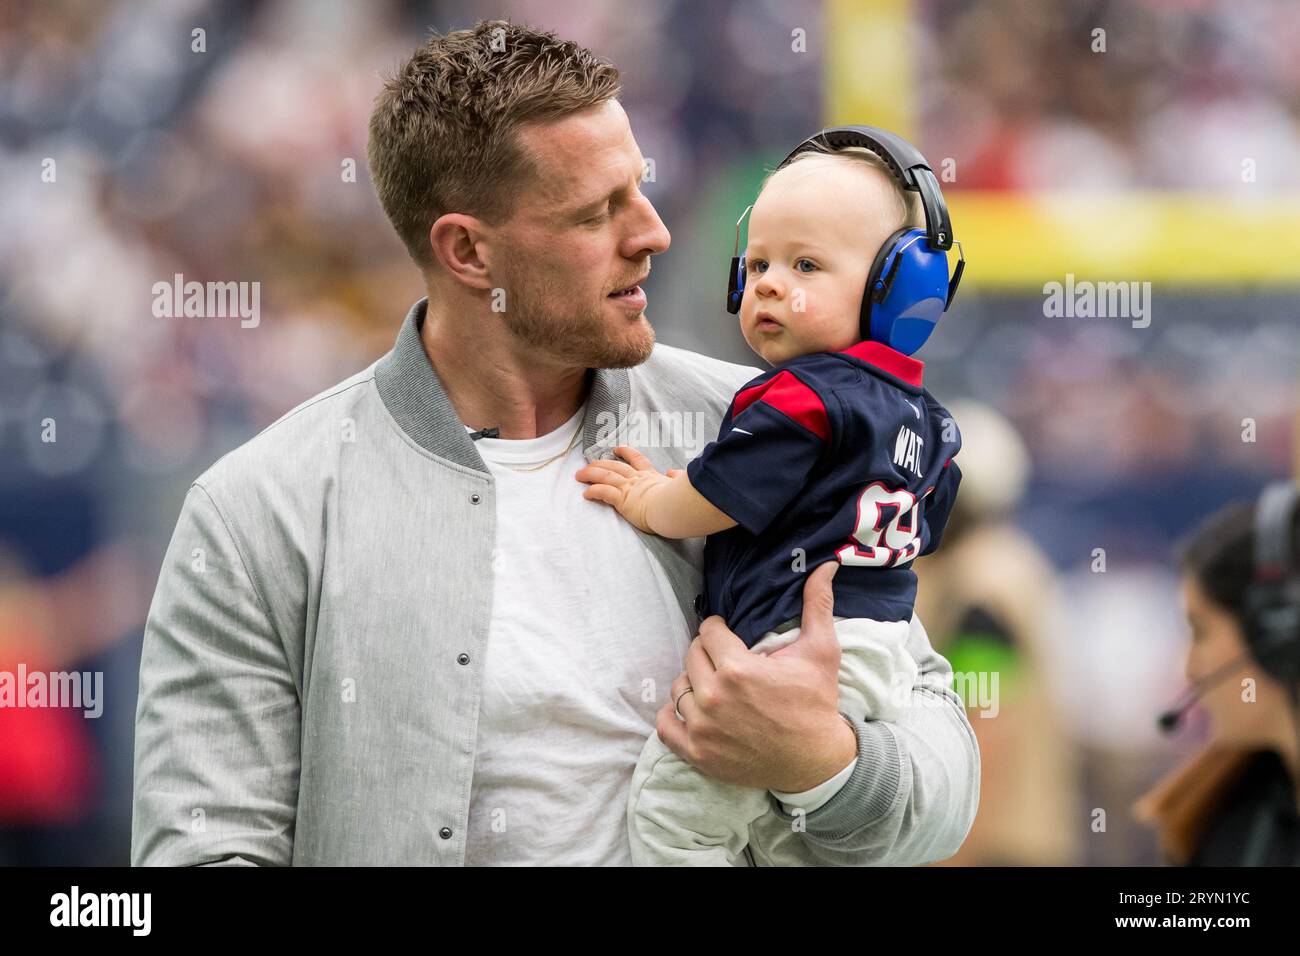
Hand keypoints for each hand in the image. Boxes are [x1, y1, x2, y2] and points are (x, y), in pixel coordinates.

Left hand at [575, 445, 680, 533]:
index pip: (637, 459)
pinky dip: (593, 491)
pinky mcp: (623, 500)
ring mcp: (629, 488)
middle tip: (590, 463)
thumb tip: (673, 472)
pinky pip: (603, 492)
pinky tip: (585, 493)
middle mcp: (637, 479)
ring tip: (579, 475)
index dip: (626, 452)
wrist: (674, 506)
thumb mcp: (680, 484)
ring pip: (605, 476)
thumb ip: (677, 477)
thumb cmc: (680, 498)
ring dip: (591, 474)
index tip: (617, 449)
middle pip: (615, 466)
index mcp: (651, 476)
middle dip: (601, 463)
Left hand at [656, 561, 857, 791]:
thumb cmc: (817, 704)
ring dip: (693, 682)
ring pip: (679, 686)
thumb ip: (817, 606)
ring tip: (713, 684)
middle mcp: (713, 697)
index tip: (729, 636)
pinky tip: (689, 709)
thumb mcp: (821, 652)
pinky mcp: (697, 752)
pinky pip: (665, 725)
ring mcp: (702, 727)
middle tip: (724, 659)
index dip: (720, 630)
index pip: (708, 632)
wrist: (817, 762)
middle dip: (707, 653)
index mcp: (737, 669)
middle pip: (692, 656)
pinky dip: (672, 715)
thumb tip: (826, 565)